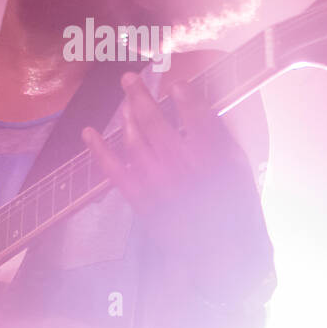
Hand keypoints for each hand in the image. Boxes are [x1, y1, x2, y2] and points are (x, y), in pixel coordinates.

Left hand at [81, 73, 261, 285]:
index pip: (194, 113)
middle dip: (139, 94)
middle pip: (154, 120)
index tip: (175, 84)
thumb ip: (218, 134)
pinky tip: (88, 133)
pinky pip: (114, 169)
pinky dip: (98, 150)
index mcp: (210, 154)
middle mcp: (180, 164)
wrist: (220, 249)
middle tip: (129, 78)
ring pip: (134, 139)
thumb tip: (198, 105)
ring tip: (125, 103)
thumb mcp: (238, 166)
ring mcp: (156, 182)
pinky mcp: (140, 198)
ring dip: (126, 116)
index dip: (183, 94)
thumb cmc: (234, 204)